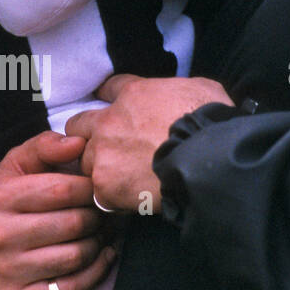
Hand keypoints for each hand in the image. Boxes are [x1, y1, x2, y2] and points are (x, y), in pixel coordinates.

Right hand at [0, 131, 115, 289]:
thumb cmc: (2, 207)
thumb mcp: (13, 169)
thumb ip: (44, 147)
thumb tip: (78, 142)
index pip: (64, 189)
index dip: (90, 189)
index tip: (95, 190)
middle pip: (74, 223)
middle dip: (96, 217)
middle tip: (102, 213)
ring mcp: (9, 270)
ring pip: (77, 255)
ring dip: (97, 243)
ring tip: (98, 233)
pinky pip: (74, 287)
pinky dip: (96, 271)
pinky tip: (101, 256)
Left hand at [66, 73, 232, 210]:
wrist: (210, 160)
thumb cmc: (212, 123)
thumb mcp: (200, 89)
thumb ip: (177, 91)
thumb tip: (180, 99)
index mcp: (133, 95)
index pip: (109, 89)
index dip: (108, 97)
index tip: (108, 104)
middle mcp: (109, 121)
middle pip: (78, 125)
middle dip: (88, 135)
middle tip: (107, 149)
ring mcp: (103, 154)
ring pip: (84, 161)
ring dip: (99, 169)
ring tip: (121, 180)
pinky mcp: (105, 186)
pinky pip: (98, 194)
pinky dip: (111, 198)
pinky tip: (128, 200)